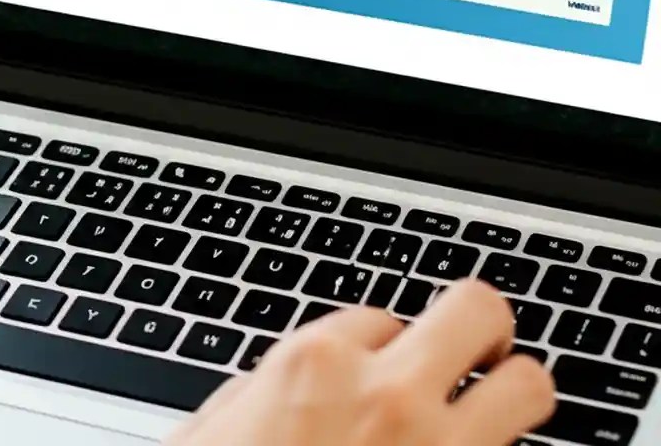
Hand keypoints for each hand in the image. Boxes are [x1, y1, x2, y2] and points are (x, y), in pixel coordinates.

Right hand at [169, 279, 555, 445]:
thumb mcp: (213, 432)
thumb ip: (264, 392)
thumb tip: (289, 382)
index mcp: (316, 365)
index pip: (381, 316)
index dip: (383, 347)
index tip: (382, 371)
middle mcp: (389, 395)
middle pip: (478, 311)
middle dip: (480, 332)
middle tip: (475, 358)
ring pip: (531, 386)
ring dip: (512, 397)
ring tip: (493, 414)